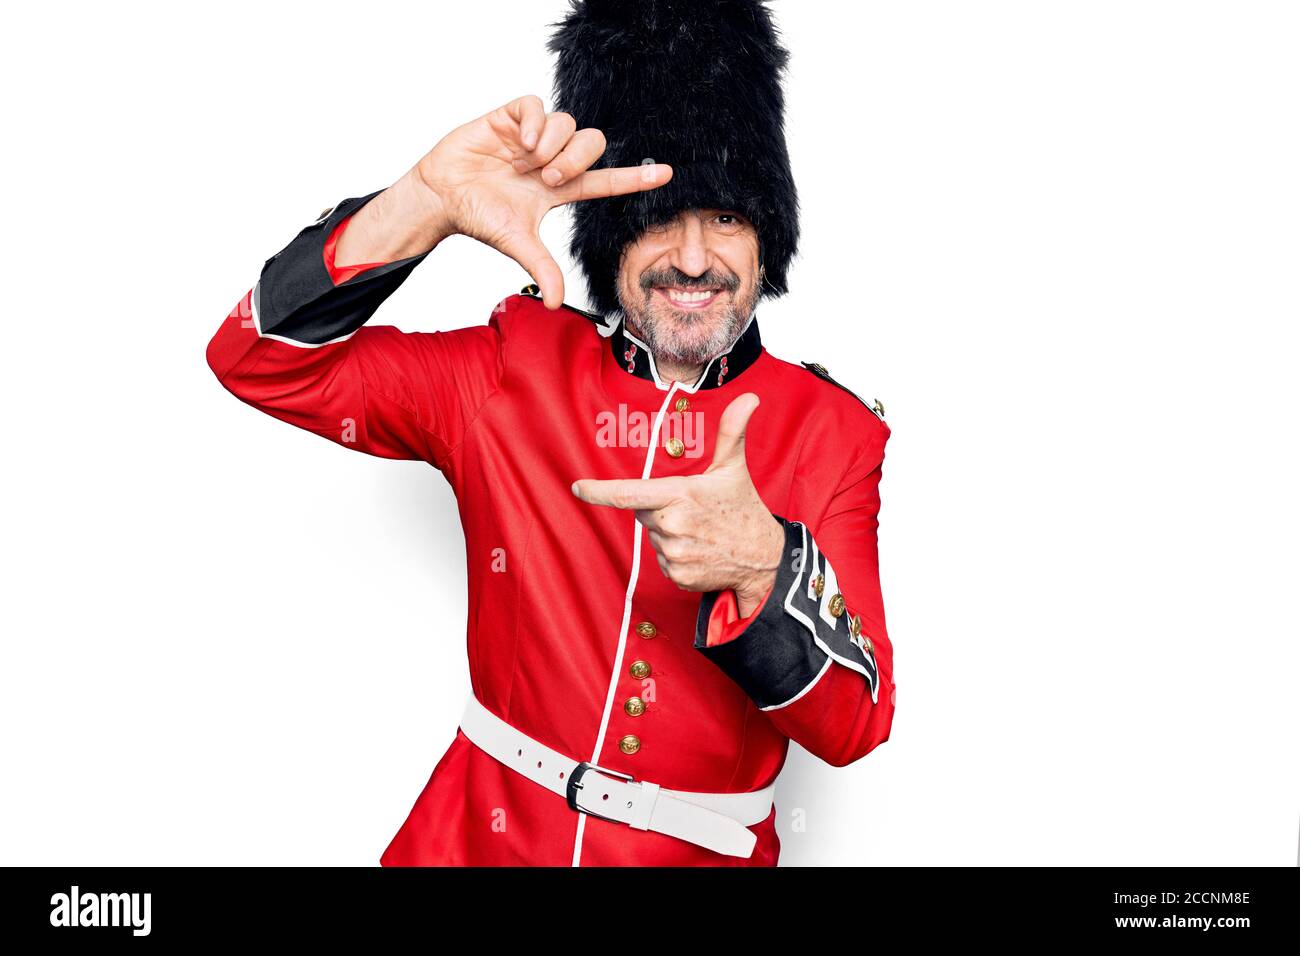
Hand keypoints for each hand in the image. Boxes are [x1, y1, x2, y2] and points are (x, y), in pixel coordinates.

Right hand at [411, 94, 672, 308]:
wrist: (440, 196)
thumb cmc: (477, 217)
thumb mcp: (516, 242)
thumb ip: (542, 267)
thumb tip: (557, 303)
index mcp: (559, 188)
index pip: (605, 181)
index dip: (635, 178)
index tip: (666, 173)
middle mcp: (551, 159)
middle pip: (593, 143)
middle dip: (578, 159)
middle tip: (552, 178)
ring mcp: (532, 137)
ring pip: (569, 122)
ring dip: (554, 144)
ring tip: (529, 162)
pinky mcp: (509, 117)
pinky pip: (537, 105)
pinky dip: (534, 122)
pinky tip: (519, 141)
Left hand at [571, 393, 784, 616]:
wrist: (764, 558)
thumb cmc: (744, 509)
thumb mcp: (734, 469)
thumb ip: (732, 431)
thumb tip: (748, 399)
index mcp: (681, 495)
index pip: (629, 494)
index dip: (599, 491)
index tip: (578, 487)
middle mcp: (674, 525)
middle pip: (643, 513)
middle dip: (659, 509)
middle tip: (692, 510)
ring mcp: (675, 553)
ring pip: (653, 538)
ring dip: (668, 533)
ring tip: (700, 531)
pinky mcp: (678, 576)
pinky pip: (662, 561)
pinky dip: (676, 555)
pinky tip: (699, 550)